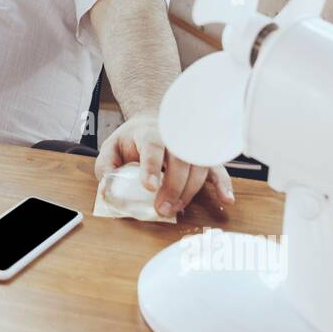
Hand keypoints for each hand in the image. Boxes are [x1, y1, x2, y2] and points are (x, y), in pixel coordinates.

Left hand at [95, 112, 234, 217]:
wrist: (155, 122)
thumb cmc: (134, 138)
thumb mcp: (111, 146)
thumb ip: (105, 166)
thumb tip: (106, 188)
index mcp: (149, 132)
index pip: (152, 146)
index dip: (152, 166)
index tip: (149, 186)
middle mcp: (174, 137)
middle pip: (180, 160)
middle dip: (172, 187)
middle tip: (161, 209)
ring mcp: (192, 146)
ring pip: (198, 168)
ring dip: (189, 192)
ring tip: (174, 209)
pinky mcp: (203, 157)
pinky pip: (217, 169)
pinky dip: (224, 184)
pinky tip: (226, 199)